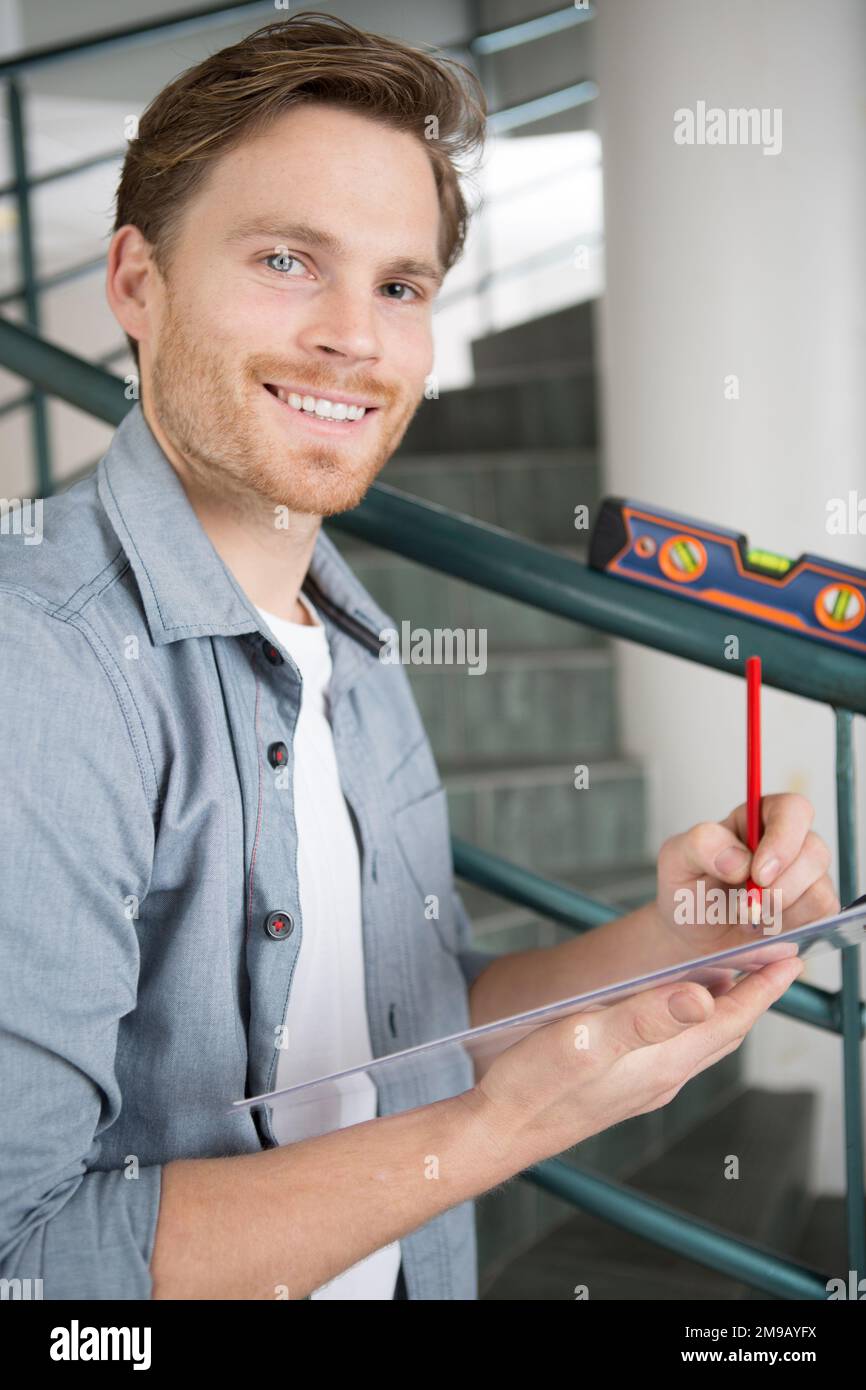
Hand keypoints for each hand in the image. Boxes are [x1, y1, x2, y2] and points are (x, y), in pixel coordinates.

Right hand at [467, 956, 804, 1168]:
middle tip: (775, 962)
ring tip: (737, 977)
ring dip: (725, 1010)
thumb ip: (646, 1017)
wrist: (498, 1130)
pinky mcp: (623, 1086)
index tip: (791, 959)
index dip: (763, 989)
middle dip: (754, 996)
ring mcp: (644, 1086)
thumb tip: (705, 996)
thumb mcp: (588, 1038)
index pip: (730, 1022)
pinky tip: (675, 1007)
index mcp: (662, 1064)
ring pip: (701, 1043)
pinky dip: (691, 1022)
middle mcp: (662, 1078)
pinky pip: (675, 1050)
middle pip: (724, 1033)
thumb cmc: (535, 1084)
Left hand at [654, 792, 839, 956]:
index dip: (784, 839)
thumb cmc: (688, 890)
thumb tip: (738, 859)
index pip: (793, 810)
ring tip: (747, 917)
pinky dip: (790, 929)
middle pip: (815, 851)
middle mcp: (788, 844)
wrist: (694, 935)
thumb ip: (701, 845)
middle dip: (781, 887)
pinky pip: (820, 917)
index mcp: (757, 819)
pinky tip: (763, 928)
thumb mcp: (676, 859)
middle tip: (748, 905)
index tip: (758, 874)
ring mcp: (806, 877)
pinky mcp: (814, 909)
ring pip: (819, 889)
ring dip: (780, 912)